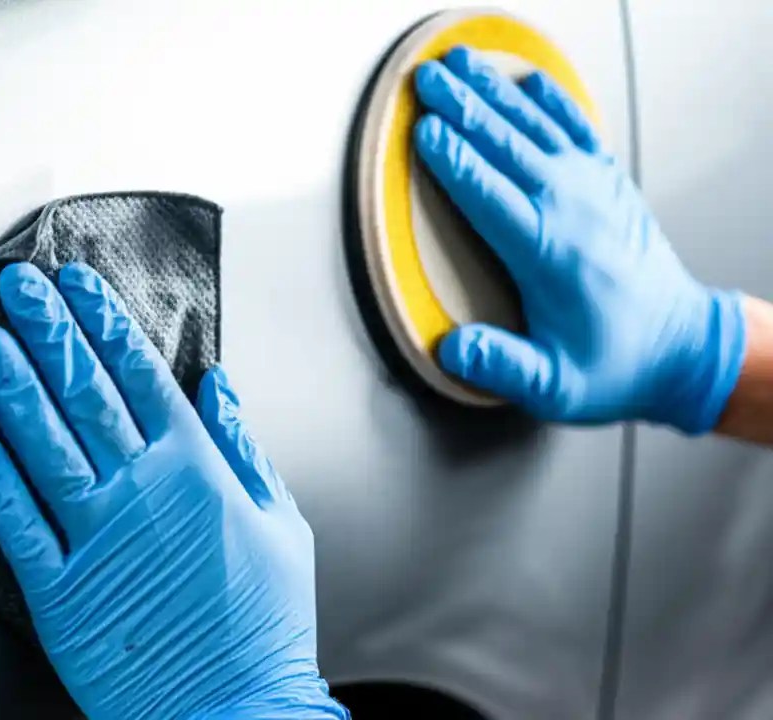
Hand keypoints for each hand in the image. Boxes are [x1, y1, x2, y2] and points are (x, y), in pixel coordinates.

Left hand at [0, 262, 344, 719]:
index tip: (74, 283)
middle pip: (83, 393)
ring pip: (44, 447)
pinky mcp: (61, 592)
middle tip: (17, 287)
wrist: (236, 709)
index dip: (101, 322)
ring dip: (12, 389)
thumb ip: (242, 446)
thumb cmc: (263, 624)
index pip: (138, 374)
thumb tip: (216, 384)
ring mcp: (97, 540)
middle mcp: (142, 491)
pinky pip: (21, 526)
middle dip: (47, 331)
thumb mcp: (282, 523)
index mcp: (196, 469)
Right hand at [413, 46, 745, 433]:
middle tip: (426, 83)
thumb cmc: (615, 361)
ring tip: (459, 66)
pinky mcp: (607, 183)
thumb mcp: (554, 386)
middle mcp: (571, 209)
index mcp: (549, 253)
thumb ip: (502, 366)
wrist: (682, 346)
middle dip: (461, 108)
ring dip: (492, 93)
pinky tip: (527, 82)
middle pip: (506, 145)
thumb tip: (453, 348)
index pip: (490, 194)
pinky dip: (550, 100)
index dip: (454, 160)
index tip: (425, 133)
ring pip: (534, 126)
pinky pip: (575, 127)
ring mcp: (592, 189)